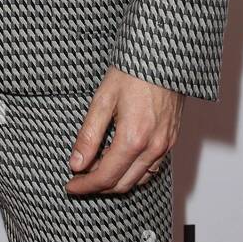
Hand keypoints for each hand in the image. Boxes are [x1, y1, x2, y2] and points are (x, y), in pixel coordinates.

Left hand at [66, 67, 183, 194]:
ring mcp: (165, 145)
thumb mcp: (103, 99)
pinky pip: (152, 169)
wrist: (162, 55)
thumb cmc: (133, 70)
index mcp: (133, 137)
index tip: (70, 185)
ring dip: (116, 181)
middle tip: (79, 179)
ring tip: (96, 170)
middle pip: (122, 184)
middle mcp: (153, 146)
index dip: (85, 185)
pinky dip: (133, 173)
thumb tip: (76, 163)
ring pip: (138, 180)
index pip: (106, 176)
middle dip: (98, 186)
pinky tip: (120, 162)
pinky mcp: (171, 139)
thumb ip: (88, 135)